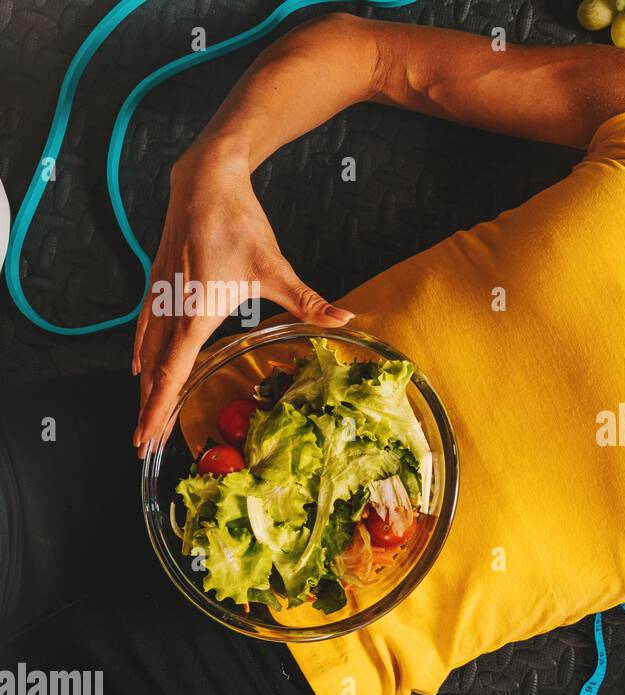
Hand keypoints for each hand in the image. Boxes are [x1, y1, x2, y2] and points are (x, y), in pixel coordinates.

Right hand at [132, 145, 353, 456]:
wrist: (204, 181)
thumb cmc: (237, 222)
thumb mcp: (276, 268)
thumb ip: (308, 302)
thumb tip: (346, 318)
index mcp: (196, 313)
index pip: (171, 373)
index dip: (156, 410)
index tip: (144, 438)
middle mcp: (171, 307)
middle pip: (152, 370)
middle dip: (147, 409)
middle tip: (141, 444)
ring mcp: (160, 294)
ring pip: (144, 349)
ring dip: (142, 384)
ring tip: (143, 414)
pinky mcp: (158, 281)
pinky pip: (143, 326)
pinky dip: (140, 350)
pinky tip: (139, 362)